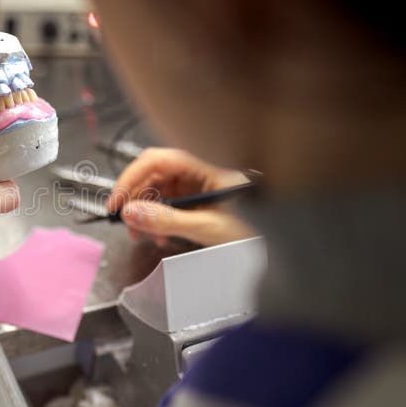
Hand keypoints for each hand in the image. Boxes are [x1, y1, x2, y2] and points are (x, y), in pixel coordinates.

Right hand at [107, 148, 254, 247]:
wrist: (289, 246)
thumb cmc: (262, 231)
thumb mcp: (209, 227)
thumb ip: (168, 220)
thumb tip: (131, 213)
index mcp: (208, 163)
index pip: (157, 160)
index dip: (131, 178)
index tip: (116, 203)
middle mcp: (204, 168)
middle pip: (156, 174)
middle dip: (137, 200)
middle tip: (128, 225)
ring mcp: (204, 183)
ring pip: (162, 190)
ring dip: (148, 213)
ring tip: (146, 236)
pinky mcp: (205, 198)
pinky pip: (174, 202)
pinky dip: (162, 218)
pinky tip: (163, 235)